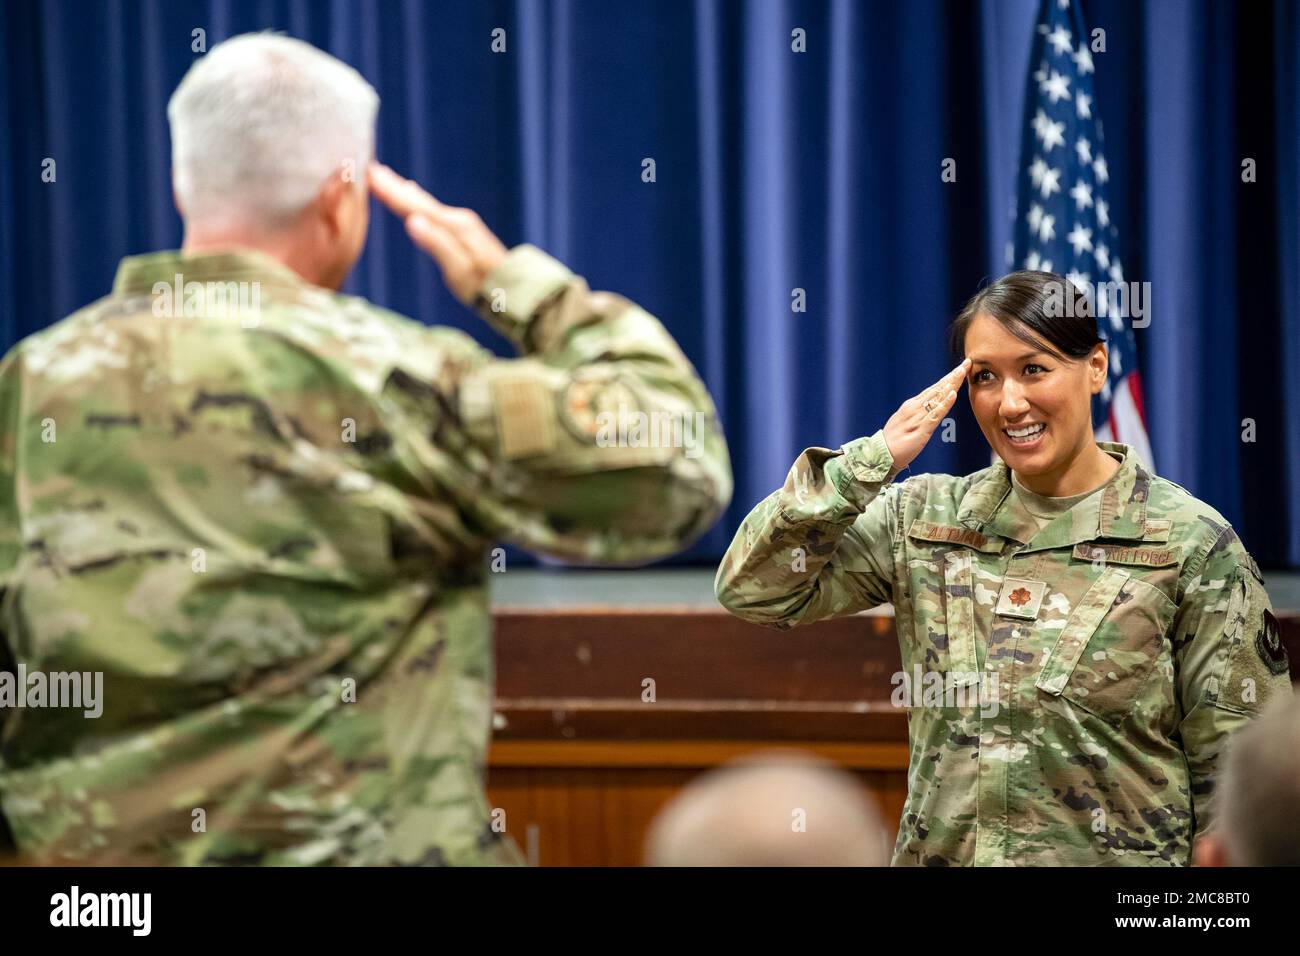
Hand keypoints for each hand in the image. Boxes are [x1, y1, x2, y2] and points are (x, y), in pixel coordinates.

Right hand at [368, 162, 507, 304]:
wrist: (518, 292)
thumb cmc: (486, 288)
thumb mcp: (460, 271)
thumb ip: (437, 245)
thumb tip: (413, 221)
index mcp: (454, 227)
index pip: (415, 207)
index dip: (391, 192)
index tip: (370, 175)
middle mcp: (458, 220)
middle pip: (419, 200)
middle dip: (394, 186)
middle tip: (371, 169)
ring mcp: (462, 224)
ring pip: (425, 203)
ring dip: (404, 191)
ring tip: (386, 177)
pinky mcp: (464, 232)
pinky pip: (433, 210)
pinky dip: (417, 200)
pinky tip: (413, 195)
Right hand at [881, 358, 969, 471]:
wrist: (881, 453)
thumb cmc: (894, 440)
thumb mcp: (907, 422)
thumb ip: (919, 414)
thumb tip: (932, 408)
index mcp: (912, 405)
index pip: (933, 388)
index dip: (948, 379)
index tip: (960, 369)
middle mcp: (915, 407)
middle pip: (938, 388)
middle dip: (953, 376)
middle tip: (967, 363)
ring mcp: (918, 417)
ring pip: (938, 397)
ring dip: (952, 384)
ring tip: (962, 372)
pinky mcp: (921, 429)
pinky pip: (936, 414)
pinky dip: (945, 404)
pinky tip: (953, 394)